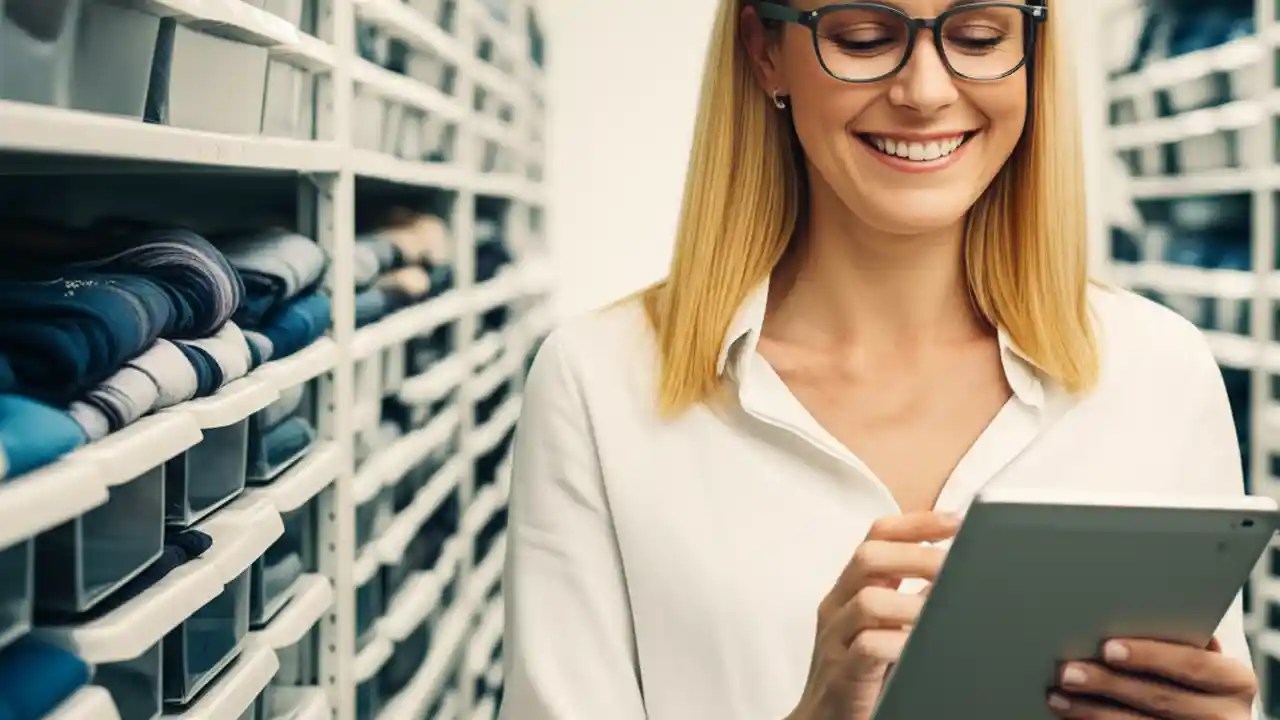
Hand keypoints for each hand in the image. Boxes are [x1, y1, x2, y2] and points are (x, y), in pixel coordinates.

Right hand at [787, 512, 958, 719]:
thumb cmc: (862, 674)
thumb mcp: (884, 627)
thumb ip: (908, 599)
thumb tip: (954, 573)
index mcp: (849, 590)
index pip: (875, 537)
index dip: (914, 523)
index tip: (954, 520)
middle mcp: (837, 607)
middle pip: (868, 558)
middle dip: (916, 555)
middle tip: (955, 565)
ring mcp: (835, 640)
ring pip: (868, 601)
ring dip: (913, 603)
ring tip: (943, 612)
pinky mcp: (842, 674)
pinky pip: (867, 647)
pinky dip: (899, 642)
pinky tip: (921, 646)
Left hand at [1047, 637, 1257, 718]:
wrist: (1204, 710)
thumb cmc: (1190, 668)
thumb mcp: (1196, 652)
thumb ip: (1174, 638)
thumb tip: (1113, 611)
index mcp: (1235, 680)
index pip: (1193, 664)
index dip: (1150, 655)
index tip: (1108, 647)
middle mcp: (1227, 715)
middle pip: (1161, 699)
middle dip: (1109, 684)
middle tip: (1068, 671)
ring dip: (1093, 711)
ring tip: (1058, 695)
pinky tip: (1072, 714)